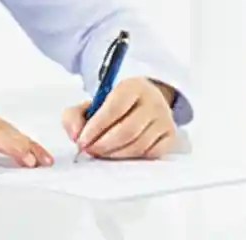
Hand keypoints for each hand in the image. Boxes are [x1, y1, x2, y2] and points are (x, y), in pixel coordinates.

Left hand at [62, 77, 178, 159]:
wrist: (144, 102)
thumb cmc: (116, 106)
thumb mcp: (93, 103)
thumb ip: (74, 116)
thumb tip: (75, 135)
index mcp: (133, 87)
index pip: (114, 108)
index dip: (96, 127)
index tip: (82, 140)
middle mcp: (153, 102)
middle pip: (127, 130)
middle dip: (104, 145)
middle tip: (90, 151)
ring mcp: (165, 119)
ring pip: (139, 145)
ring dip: (116, 154)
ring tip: (102, 153)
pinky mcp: (171, 136)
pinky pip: (151, 154)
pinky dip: (133, 158)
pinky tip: (120, 155)